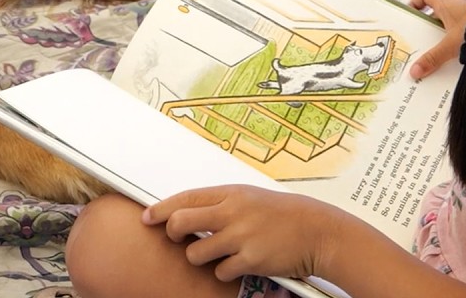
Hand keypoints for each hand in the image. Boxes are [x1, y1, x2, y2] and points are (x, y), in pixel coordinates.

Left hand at [143, 185, 350, 282]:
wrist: (317, 230)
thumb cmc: (284, 214)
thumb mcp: (250, 198)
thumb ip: (221, 203)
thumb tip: (189, 210)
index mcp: (231, 193)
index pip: (185, 197)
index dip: (161, 208)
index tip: (148, 216)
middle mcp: (233, 212)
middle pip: (182, 221)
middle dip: (172, 233)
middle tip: (176, 239)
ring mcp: (241, 236)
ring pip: (196, 252)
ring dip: (198, 257)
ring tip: (214, 255)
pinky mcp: (251, 259)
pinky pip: (220, 271)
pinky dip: (223, 271)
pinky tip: (236, 264)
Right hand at [407, 0, 465, 79]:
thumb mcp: (451, 45)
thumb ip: (433, 58)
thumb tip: (413, 72)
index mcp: (444, 4)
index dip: (415, 2)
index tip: (411, 16)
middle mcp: (454, 7)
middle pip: (434, 13)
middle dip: (426, 27)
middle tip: (418, 42)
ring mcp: (465, 15)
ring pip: (447, 24)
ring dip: (440, 37)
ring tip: (433, 54)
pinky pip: (458, 31)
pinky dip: (453, 42)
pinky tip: (452, 57)